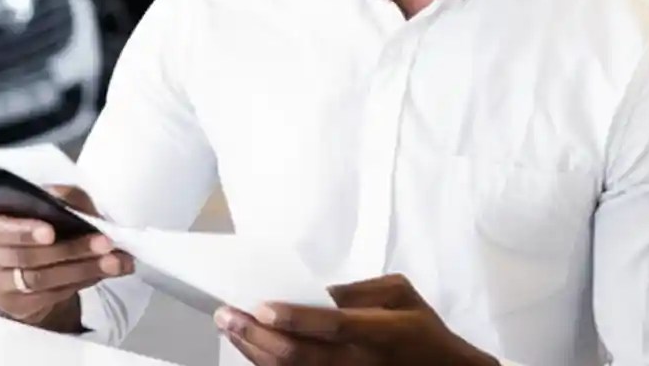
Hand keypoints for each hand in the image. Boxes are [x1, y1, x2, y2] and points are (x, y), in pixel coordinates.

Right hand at [0, 185, 135, 329]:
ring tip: (114, 260)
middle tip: (105, 242)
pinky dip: (80, 282)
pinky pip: (50, 296)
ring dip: (82, 268)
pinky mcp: (13, 306)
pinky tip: (101, 272)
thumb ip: (58, 197)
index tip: (51, 231)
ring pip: (40, 279)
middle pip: (24, 256)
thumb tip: (72, 198)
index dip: (23, 231)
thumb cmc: (32, 222)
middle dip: (69, 249)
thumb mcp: (42, 204)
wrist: (29, 261)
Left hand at [214, 274, 499, 365]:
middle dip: (257, 336)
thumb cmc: (421, 331)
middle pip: (301, 357)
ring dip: (255, 352)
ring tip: (230, 328)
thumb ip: (357, 290)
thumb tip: (313, 292)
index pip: (333, 327)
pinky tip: (250, 350)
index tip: (261, 307)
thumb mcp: (400, 295)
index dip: (295, 319)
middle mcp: (361, 363)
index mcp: (381, 333)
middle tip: (226, 315)